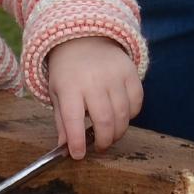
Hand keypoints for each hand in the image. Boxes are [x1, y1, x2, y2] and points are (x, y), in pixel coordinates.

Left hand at [42, 37, 141, 157]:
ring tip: (110, 134)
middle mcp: (93, 80)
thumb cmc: (67, 72)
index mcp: (69, 86)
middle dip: (104, 141)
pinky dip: (131, 115)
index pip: (73, 120)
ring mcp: (114, 75)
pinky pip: (137, 102)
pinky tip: (121, 115)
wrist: (83, 38)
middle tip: (100, 147)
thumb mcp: (57, 93)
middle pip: (104, 121)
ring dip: (118, 132)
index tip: (79, 155)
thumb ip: (62, 121)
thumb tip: (65, 148)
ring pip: (123, 115)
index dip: (77, 142)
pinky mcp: (130, 72)